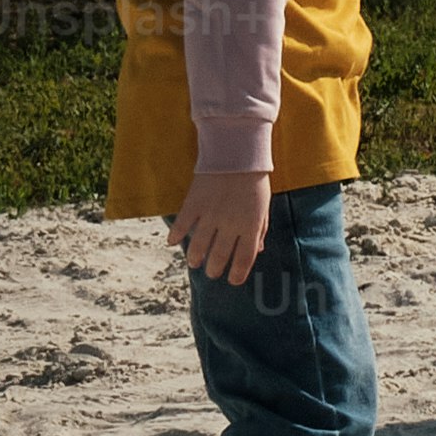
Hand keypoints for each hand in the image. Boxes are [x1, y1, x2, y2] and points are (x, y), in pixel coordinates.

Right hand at [172, 159, 273, 285]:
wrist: (237, 153)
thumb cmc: (254, 181)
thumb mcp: (263, 206)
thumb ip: (260, 230)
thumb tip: (257, 251)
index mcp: (251, 225)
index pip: (244, 257)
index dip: (238, 273)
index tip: (232, 281)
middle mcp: (231, 224)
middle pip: (220, 255)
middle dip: (215, 268)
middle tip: (211, 273)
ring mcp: (211, 215)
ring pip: (199, 245)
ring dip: (195, 257)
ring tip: (194, 263)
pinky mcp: (194, 204)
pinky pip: (183, 224)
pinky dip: (176, 235)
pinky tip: (172, 242)